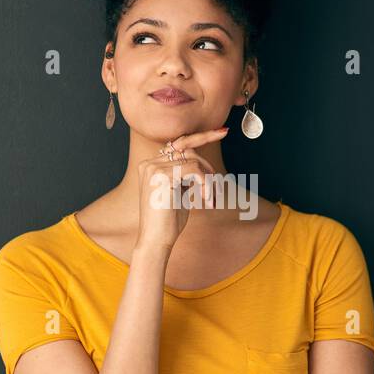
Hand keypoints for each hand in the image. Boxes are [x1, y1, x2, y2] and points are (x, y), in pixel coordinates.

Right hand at [136, 127, 227, 251]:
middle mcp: (150, 164)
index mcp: (151, 166)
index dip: (203, 136)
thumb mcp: (179, 194)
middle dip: (208, 164)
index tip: (223, 131)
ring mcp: (154, 169)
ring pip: (193, 161)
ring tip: (212, 198)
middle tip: (219, 184)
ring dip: (209, 180)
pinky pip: (194, 171)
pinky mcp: (162, 177)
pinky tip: (207, 201)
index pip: (179, 144)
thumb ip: (185, 177)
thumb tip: (202, 166)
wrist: (155, 241)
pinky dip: (206, 185)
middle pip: (187, 149)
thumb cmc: (168, 222)